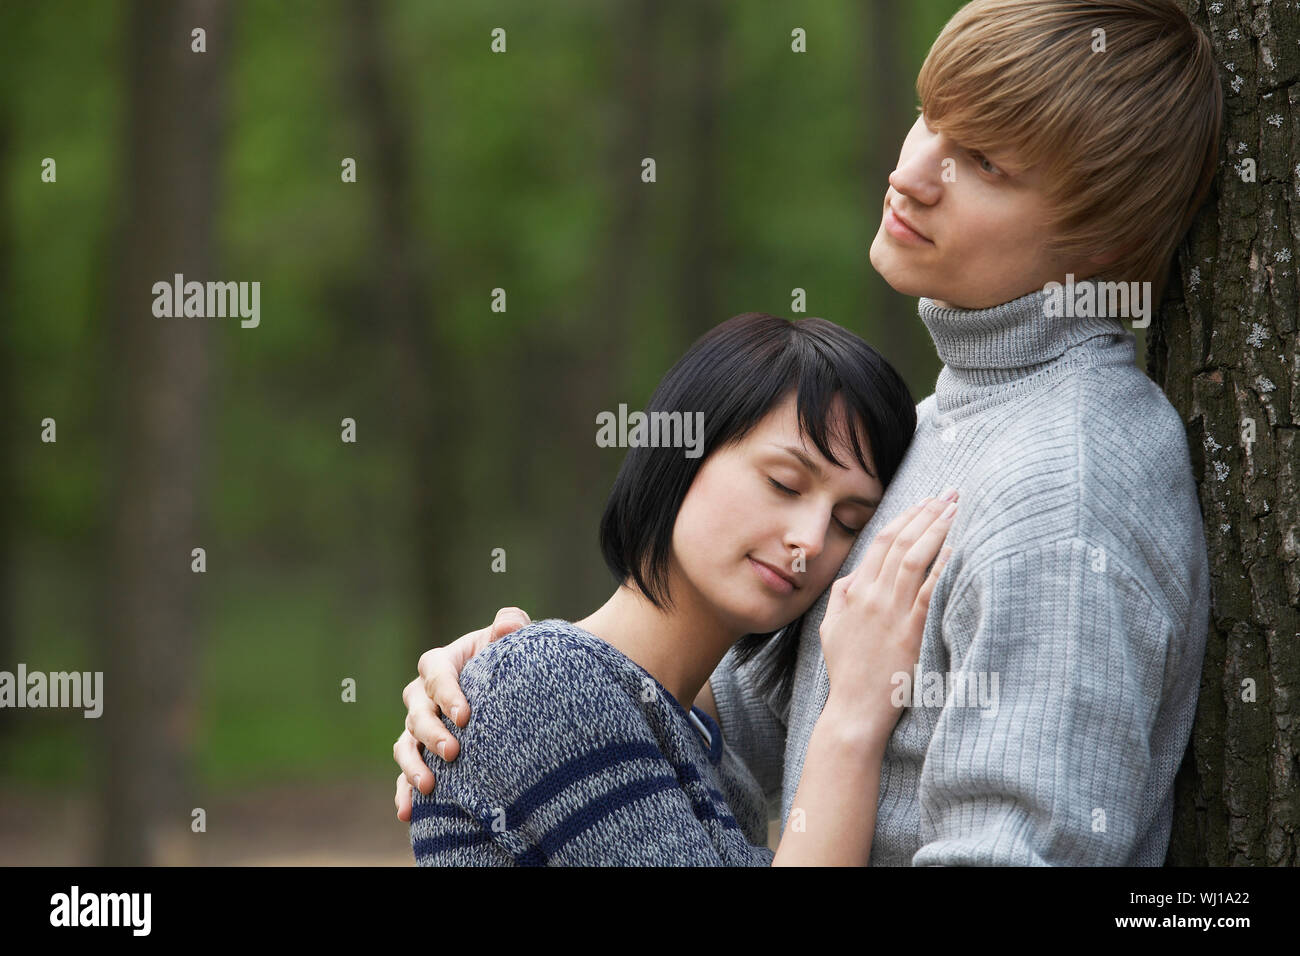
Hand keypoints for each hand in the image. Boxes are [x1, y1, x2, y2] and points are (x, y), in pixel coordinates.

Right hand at [393, 606, 530, 821]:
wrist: (511, 689)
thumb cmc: (509, 659)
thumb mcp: (514, 637)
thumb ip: (511, 625)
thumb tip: (508, 623)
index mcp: (441, 663)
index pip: (436, 674)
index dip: (448, 693)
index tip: (466, 715)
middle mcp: (423, 696)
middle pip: (418, 713)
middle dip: (432, 733)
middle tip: (454, 751)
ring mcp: (419, 728)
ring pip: (406, 745)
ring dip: (413, 766)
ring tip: (429, 786)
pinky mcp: (422, 754)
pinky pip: (406, 775)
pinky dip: (404, 792)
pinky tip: (407, 813)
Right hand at [818, 493, 955, 741]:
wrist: (854, 710)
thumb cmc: (846, 671)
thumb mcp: (831, 628)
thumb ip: (841, 596)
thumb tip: (854, 575)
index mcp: (855, 592)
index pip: (881, 542)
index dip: (906, 517)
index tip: (926, 500)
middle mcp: (872, 597)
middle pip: (901, 543)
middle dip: (927, 513)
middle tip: (950, 493)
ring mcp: (891, 614)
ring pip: (914, 560)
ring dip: (936, 530)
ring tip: (956, 510)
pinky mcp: (910, 633)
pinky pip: (928, 593)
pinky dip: (942, 568)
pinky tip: (957, 549)